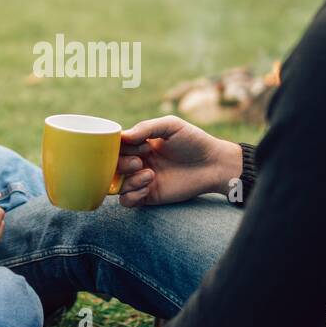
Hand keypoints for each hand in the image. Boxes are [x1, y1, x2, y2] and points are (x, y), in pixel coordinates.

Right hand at [115, 115, 241, 206]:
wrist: (213, 164)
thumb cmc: (194, 141)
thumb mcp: (171, 126)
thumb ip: (145, 128)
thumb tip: (121, 136)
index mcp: (139, 144)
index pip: (115, 146)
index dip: (120, 147)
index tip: (141, 145)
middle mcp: (138, 162)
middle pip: (112, 166)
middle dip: (122, 164)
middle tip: (140, 162)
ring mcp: (142, 180)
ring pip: (116, 184)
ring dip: (128, 180)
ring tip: (150, 175)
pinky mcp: (149, 196)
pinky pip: (126, 200)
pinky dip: (131, 195)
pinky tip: (147, 188)